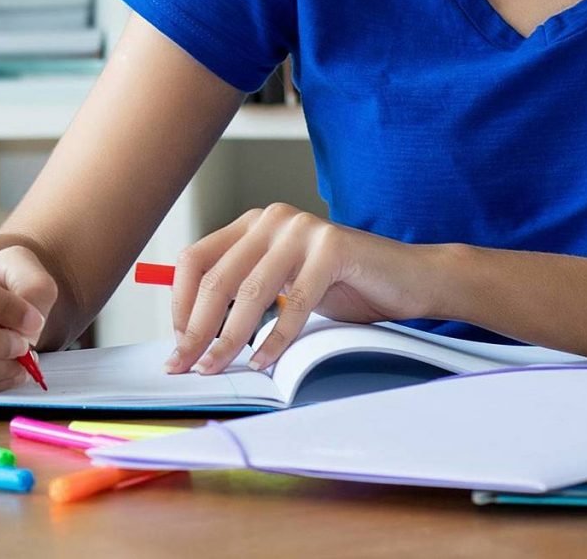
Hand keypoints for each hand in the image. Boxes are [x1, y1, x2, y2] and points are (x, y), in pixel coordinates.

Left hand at [165, 203, 422, 375]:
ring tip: (216, 367)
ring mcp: (303, 229)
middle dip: (196, 329)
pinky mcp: (332, 247)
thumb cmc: (342, 286)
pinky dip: (274, 339)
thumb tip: (191, 336)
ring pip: (250, 292)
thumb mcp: (282, 286)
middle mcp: (273, 219)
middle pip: (217, 279)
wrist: (408, 278)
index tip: (178, 343)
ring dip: (228, 339)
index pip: (196, 259)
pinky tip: (263, 361)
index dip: (180, 304)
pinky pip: (293, 303)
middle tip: (185, 365)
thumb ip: (243, 295)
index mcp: (254, 223)